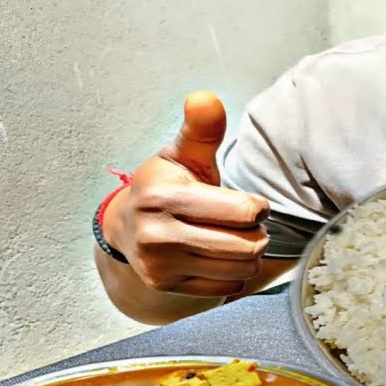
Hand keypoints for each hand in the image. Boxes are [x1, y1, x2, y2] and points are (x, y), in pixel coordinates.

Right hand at [107, 92, 269, 296]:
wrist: (127, 228)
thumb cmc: (166, 185)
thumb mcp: (183, 154)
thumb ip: (201, 130)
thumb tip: (206, 99)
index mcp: (163, 195)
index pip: (244, 211)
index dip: (258, 207)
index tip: (250, 203)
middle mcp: (157, 234)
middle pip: (247, 244)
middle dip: (257, 232)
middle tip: (246, 223)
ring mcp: (160, 265)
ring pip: (241, 267)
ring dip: (250, 254)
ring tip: (237, 238)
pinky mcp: (167, 286)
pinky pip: (228, 286)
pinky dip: (235, 273)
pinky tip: (222, 257)